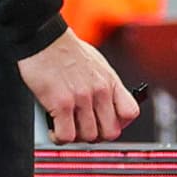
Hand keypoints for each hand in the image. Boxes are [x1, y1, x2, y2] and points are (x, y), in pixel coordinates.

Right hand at [17, 30, 139, 144]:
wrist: (46, 38)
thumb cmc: (67, 50)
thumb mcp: (97, 65)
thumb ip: (103, 85)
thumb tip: (105, 104)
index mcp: (110, 81)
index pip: (130, 112)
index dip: (119, 123)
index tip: (106, 124)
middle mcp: (100, 91)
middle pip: (110, 132)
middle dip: (96, 136)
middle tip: (83, 129)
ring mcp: (82, 98)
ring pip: (88, 137)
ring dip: (76, 136)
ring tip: (66, 127)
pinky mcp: (61, 104)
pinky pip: (66, 135)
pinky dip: (59, 137)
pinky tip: (54, 128)